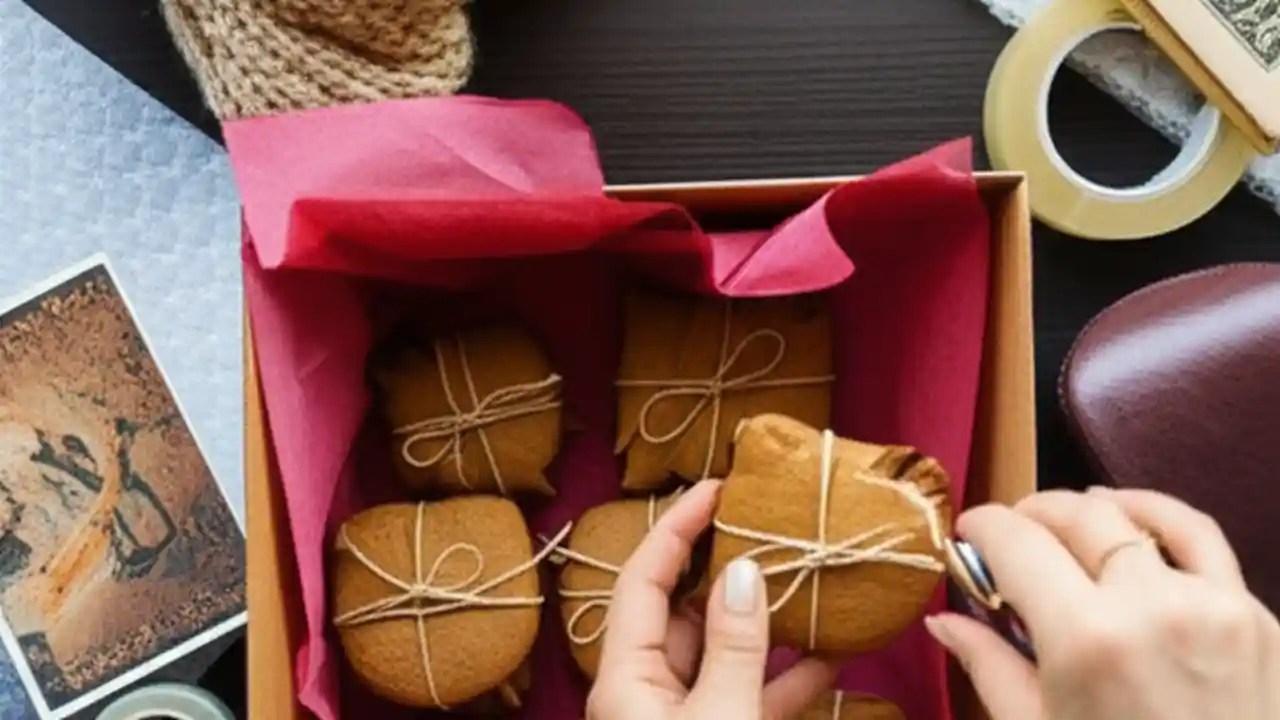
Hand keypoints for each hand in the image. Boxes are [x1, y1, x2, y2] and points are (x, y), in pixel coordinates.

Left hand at [587, 479, 840, 719]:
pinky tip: (833, 650)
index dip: (676, 528)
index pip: (642, 581)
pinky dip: (789, 674)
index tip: (718, 488)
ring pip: (725, 652)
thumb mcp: (722, 717)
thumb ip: (734, 647)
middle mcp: (648, 691)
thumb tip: (744, 572)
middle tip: (771, 525)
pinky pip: (753, 694)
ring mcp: (685, 716)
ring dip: (769, 622)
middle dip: (730, 569)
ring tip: (810, 576)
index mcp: (625, 678)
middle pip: (686, 610)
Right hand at [928, 487, 1279, 719]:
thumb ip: (990, 667)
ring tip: (1066, 522)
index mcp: (1086, 640)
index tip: (968, 534)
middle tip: (1009, 534)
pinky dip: (1159, 516)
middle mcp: (1150, 605)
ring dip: (1090, 509)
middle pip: (1075, 516)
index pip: (1017, 542)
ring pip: (1136, 515)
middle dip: (1030, 513)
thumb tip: (945, 621)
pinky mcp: (1254, 614)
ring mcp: (1211, 604)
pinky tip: (1132, 519)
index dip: (983, 527)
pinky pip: (1201, 538)